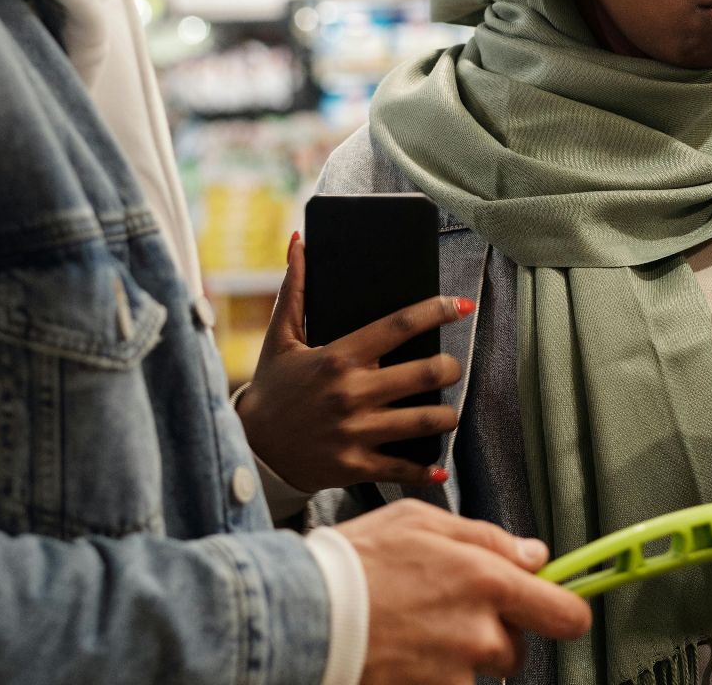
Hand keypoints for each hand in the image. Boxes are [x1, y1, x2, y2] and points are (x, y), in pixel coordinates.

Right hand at [238, 233, 468, 492]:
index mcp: (339, 357)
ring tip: (447, 411)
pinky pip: (404, 469)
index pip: (400, 326)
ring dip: (446, 416)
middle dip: (451, 368)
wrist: (250, 448)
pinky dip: (426, 469)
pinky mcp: (355, 466)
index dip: (437, 311)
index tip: (462, 305)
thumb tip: (298, 242)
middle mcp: (352, 393)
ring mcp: (356, 432)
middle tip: (451, 368)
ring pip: (426, 421)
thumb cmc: (272, 388)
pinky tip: (436, 465)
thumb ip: (295, 289)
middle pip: (426, 374)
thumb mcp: (281, 338)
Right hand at [339, 500, 591, 683]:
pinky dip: (431, 676)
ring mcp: (455, 673)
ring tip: (415, 635)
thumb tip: (534, 554)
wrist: (303, 615)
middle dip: (494, 635)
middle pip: (518, 649)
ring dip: (460, 660)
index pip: (565, 613)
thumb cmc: (356, 562)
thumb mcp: (422, 521)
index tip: (558, 609)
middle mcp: (480, 633)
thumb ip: (487, 538)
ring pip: (480, 673)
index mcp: (487, 581)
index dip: (565, 612)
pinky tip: (402, 656)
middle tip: (450, 616)